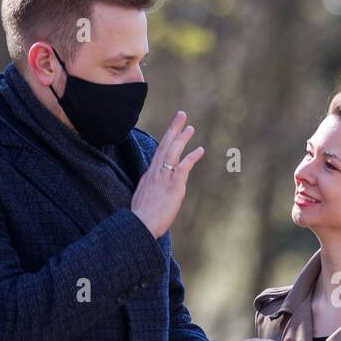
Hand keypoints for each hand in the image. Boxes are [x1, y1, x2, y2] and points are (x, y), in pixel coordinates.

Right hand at [132, 110, 205, 238]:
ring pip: (173, 151)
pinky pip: (184, 166)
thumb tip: (152, 197)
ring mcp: (164, 177)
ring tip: (190, 127)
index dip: (166, 142)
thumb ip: (149, 195)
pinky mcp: (174, 185)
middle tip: (181, 115)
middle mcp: (155, 173)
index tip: (171, 133)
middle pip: (164, 145)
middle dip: (173, 129)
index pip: (158, 155)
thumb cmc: (141, 219)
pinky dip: (192, 156)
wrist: (140, 225)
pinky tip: (200, 150)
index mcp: (148, 176)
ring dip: (182, 137)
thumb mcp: (143, 202)